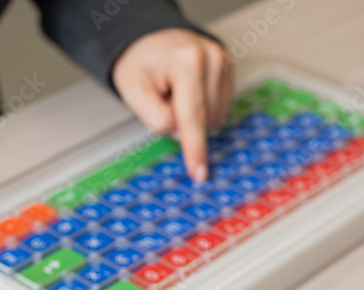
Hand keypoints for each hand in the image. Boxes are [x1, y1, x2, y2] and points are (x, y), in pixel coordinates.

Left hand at [112, 28, 232, 182]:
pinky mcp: (230, 71)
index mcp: (187, 61)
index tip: (199, 174)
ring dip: (192, 117)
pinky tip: (188, 93)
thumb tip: (180, 134)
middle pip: (203, 120)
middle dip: (180, 123)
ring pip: (214, 118)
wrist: (150, 42)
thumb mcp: (133, 90)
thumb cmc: (140, 64)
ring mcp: (225, 64)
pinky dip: (202, 110)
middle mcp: (213, 59)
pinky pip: (220, 109)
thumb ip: (154, 116)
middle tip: (161, 100)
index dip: (195, 148)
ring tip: (174, 93)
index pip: (192, 116)